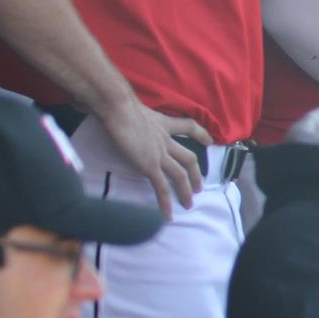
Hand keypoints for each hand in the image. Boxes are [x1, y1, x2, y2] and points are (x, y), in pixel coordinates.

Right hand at [96, 94, 206, 215]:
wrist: (118, 106)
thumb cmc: (118, 103)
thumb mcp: (130, 107)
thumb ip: (127, 112)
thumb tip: (109, 109)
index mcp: (162, 123)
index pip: (188, 127)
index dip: (201, 134)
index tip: (209, 141)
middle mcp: (165, 139)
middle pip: (189, 157)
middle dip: (196, 174)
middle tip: (199, 187)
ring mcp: (159, 153)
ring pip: (180, 175)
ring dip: (186, 191)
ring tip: (189, 204)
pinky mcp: (149, 165)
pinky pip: (161, 187)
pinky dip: (166, 202)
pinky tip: (168, 214)